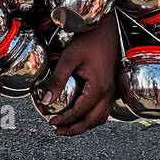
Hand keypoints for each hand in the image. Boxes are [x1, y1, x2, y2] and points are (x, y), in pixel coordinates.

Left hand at [41, 16, 119, 136]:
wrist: (108, 28)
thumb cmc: (89, 40)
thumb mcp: (69, 58)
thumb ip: (57, 80)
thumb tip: (46, 100)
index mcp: (99, 88)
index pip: (80, 112)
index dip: (65, 120)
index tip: (51, 122)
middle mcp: (109, 92)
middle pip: (93, 120)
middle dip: (75, 129)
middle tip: (58, 131)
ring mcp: (113, 90)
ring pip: (101, 117)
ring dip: (85, 125)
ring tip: (69, 127)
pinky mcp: (113, 86)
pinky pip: (105, 109)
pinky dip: (93, 116)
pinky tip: (82, 114)